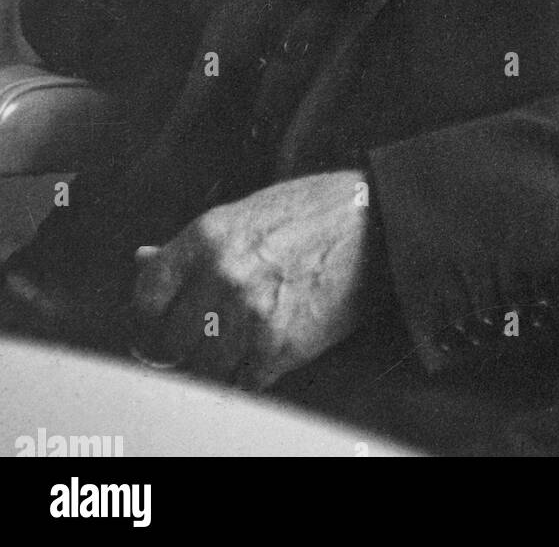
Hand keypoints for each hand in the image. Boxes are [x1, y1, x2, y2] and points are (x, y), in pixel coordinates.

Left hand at [131, 171, 375, 389]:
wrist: (377, 224)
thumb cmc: (314, 211)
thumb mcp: (248, 211)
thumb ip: (194, 243)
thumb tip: (143, 260)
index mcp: (208, 236)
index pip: (147, 295)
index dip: (151, 314)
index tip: (162, 321)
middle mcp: (221, 276)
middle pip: (172, 340)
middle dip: (185, 344)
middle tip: (202, 339)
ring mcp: (249, 316)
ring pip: (204, 368)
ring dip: (215, 366)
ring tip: (235, 349)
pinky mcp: (279, 348)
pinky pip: (241, 384)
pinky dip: (246, 378)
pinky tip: (260, 357)